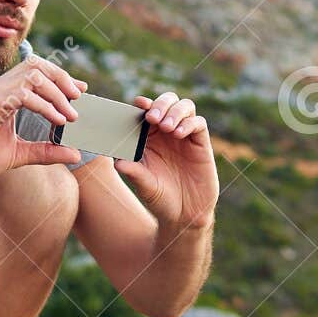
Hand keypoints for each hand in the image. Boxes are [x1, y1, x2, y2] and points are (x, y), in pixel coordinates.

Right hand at [0, 55, 85, 181]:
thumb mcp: (19, 155)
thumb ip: (46, 152)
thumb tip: (74, 155)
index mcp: (6, 96)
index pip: (37, 73)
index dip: (61, 78)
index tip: (80, 91)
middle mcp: (0, 89)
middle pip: (37, 65)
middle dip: (62, 78)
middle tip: (78, 99)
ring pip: (33, 75)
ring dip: (56, 93)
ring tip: (69, 115)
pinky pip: (23, 94)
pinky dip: (44, 105)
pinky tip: (56, 120)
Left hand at [115, 91, 217, 228]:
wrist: (184, 215)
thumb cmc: (160, 198)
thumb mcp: (144, 185)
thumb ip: (133, 171)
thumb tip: (117, 162)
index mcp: (149, 137)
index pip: (146, 111)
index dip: (143, 103)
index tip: (138, 104)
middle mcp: (167, 133)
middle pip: (167, 101)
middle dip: (160, 104)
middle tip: (152, 118)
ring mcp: (185, 136)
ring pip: (184, 107)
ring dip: (175, 112)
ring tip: (167, 127)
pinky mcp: (201, 143)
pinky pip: (198, 123)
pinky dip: (189, 124)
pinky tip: (179, 134)